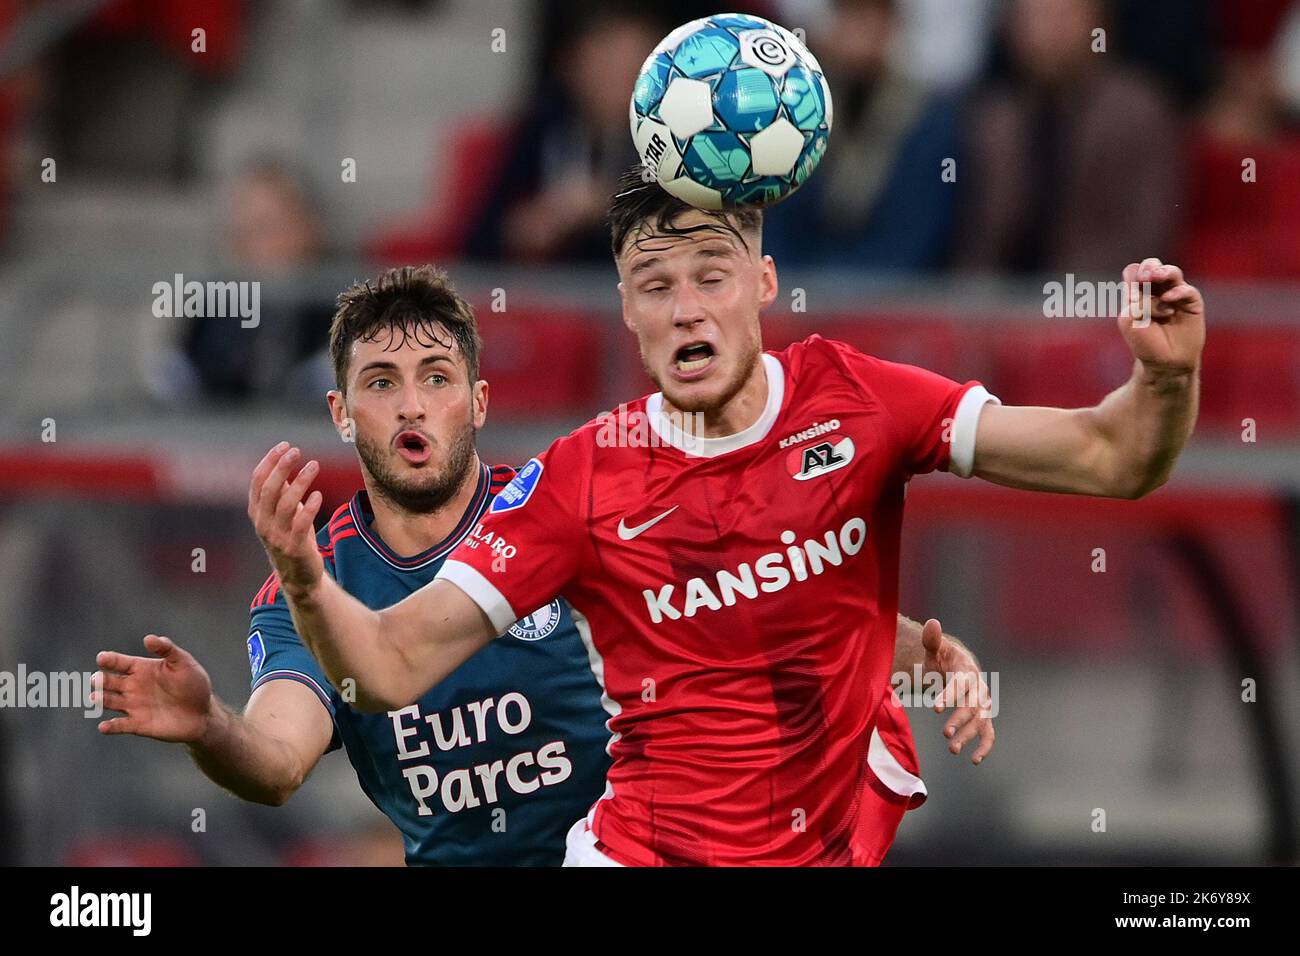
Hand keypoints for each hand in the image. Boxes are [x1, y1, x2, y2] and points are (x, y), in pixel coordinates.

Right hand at [94, 635, 215, 742]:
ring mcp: (133, 705)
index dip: (109, 660)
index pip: (119, 662)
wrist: (202, 713)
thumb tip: (149, 638)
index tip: (102, 658)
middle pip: (109, 681)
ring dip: (101, 700)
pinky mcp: (137, 724)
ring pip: (109, 701)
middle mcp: (132, 686)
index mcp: (141, 669)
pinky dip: (110, 727)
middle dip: (100, 680)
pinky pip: (119, 725)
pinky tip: (104, 726)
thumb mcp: (183, 662)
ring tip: (96, 698)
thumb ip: (167, 649)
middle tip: (97, 679)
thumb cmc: (193, 684)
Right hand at [248, 442, 323, 598]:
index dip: (269, 461)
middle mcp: (262, 523)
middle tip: (297, 451)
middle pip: (269, 489)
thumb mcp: (283, 512)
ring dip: (300, 482)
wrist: (299, 576)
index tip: (285, 445)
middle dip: (281, 467)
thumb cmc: (292, 537)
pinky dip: (309, 508)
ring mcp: (277, 536)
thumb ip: (281, 491)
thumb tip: (283, 462)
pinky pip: (300, 524)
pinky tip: (318, 495)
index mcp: (256, 512)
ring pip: (285, 504)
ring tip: (314, 465)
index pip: (257, 481)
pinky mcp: (294, 547)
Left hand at [921, 618, 994, 763]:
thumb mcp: (935, 648)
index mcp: (966, 672)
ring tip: (952, 749)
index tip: (936, 708)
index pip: (960, 685)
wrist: (959, 667)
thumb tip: (932, 623)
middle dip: (960, 721)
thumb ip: (932, 639)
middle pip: (972, 707)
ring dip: (969, 736)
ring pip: (980, 722)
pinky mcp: (983, 718)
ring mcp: (982, 705)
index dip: (949, 696)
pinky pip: (988, 734)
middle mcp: (979, 689)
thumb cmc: (942, 657)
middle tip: (946, 734)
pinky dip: (985, 747)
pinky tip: (974, 760)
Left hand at [1119, 258, 1204, 373]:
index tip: (1132, 287)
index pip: (1134, 272)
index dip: (1133, 275)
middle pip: (1152, 266)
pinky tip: (1169, 298)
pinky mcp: (1191, 302)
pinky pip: (1187, 290)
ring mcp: (1175, 294)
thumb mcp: (1129, 321)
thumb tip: (1155, 289)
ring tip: (1157, 276)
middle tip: (1145, 277)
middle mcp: (1156, 290)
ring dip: (1163, 272)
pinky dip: (1177, 292)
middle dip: (1148, 268)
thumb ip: (1135, 301)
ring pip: (1171, 272)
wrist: (1164, 361)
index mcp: (1137, 292)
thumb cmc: (1144, 341)